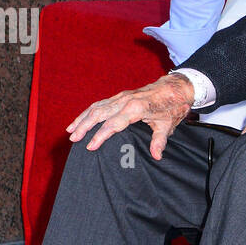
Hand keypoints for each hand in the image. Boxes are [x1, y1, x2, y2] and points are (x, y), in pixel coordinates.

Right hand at [67, 74, 193, 158]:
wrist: (175, 87)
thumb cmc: (172, 106)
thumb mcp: (168, 125)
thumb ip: (159, 141)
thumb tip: (156, 156)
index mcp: (136, 108)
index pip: (113, 124)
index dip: (100, 136)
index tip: (90, 146)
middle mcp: (125, 100)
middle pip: (99, 113)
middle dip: (84, 126)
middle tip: (73, 139)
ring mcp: (121, 97)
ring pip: (97, 107)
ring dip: (82, 118)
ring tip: (70, 130)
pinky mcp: (120, 96)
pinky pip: (101, 103)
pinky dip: (89, 111)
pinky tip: (81, 119)